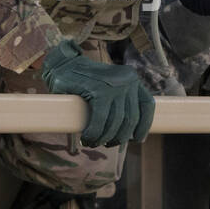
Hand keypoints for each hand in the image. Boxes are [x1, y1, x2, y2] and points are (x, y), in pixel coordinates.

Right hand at [40, 41, 155, 146]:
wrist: (62, 64)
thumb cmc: (85, 82)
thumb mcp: (109, 88)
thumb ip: (120, 102)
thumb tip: (129, 134)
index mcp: (132, 79)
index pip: (147, 105)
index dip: (144, 126)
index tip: (136, 140)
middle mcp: (127, 80)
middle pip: (131, 118)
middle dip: (119, 137)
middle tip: (107, 144)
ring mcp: (113, 84)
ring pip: (116, 122)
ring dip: (104, 138)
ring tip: (93, 142)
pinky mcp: (97, 89)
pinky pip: (100, 120)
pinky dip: (94, 133)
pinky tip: (87, 137)